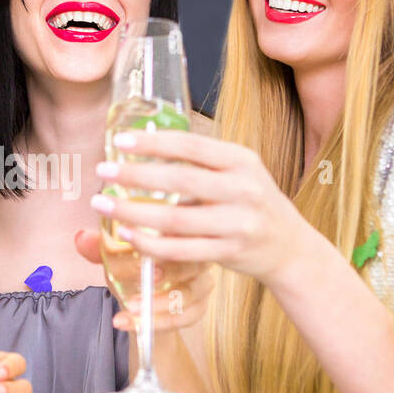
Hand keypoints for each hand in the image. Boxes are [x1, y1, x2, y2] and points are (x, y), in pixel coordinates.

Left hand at [74, 229, 214, 332]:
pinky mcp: (198, 308)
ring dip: (159, 303)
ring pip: (188, 294)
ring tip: (130, 307)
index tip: (143, 244)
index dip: (166, 237)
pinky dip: (158, 323)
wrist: (143, 305)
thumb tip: (81, 238)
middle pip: (191, 262)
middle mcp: (197, 256)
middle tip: (143, 278)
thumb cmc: (134, 270)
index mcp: (180, 235)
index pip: (181, 231)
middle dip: (166, 272)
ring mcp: (201, 284)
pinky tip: (131, 323)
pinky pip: (185, 317)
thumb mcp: (115, 257)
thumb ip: (100, 247)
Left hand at [88, 129, 308, 283]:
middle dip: (135, 175)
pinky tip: (128, 235)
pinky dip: (151, 244)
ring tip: (104, 205)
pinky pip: (182, 249)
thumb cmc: (251, 203)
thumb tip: (141, 154)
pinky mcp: (231, 252)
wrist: (290, 246)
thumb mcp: (237, 173)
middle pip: (180, 179)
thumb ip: (199, 164)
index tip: (120, 140)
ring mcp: (239, 222)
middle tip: (103, 171)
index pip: (192, 145)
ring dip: (134, 212)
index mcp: (241, 160)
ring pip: (176, 218)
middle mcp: (243, 188)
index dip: (154, 142)